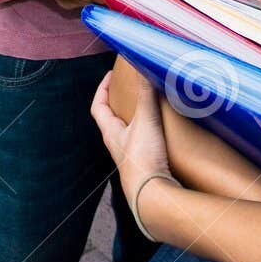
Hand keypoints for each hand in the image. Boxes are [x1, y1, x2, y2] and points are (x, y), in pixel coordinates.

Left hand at [91, 69, 170, 214]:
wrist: (152, 195)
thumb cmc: (142, 159)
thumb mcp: (145, 121)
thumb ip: (145, 94)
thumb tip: (142, 66)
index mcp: (110, 132)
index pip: (98, 107)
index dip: (101, 89)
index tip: (110, 75)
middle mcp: (117, 144)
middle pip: (111, 119)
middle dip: (119, 102)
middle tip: (130, 88)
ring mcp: (130, 156)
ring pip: (128, 131)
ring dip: (135, 118)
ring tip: (149, 105)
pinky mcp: (145, 165)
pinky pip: (143, 142)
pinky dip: (149, 131)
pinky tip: (163, 130)